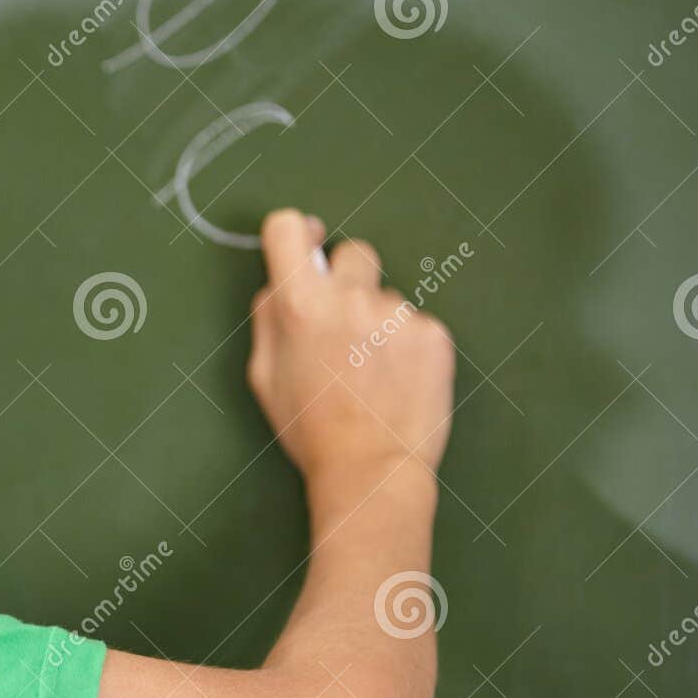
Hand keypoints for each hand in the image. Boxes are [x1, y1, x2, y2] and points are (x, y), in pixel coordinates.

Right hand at [246, 208, 454, 491]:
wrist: (370, 471)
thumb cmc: (309, 428)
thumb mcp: (264, 377)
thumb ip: (268, 320)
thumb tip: (280, 284)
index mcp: (300, 305)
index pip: (289, 227)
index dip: (296, 234)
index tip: (307, 248)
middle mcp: (350, 298)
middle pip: (353, 253)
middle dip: (347, 281)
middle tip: (345, 330)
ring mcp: (397, 313)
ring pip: (387, 298)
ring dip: (379, 324)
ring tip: (374, 375)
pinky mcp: (433, 333)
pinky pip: (416, 324)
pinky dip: (408, 347)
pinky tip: (399, 383)